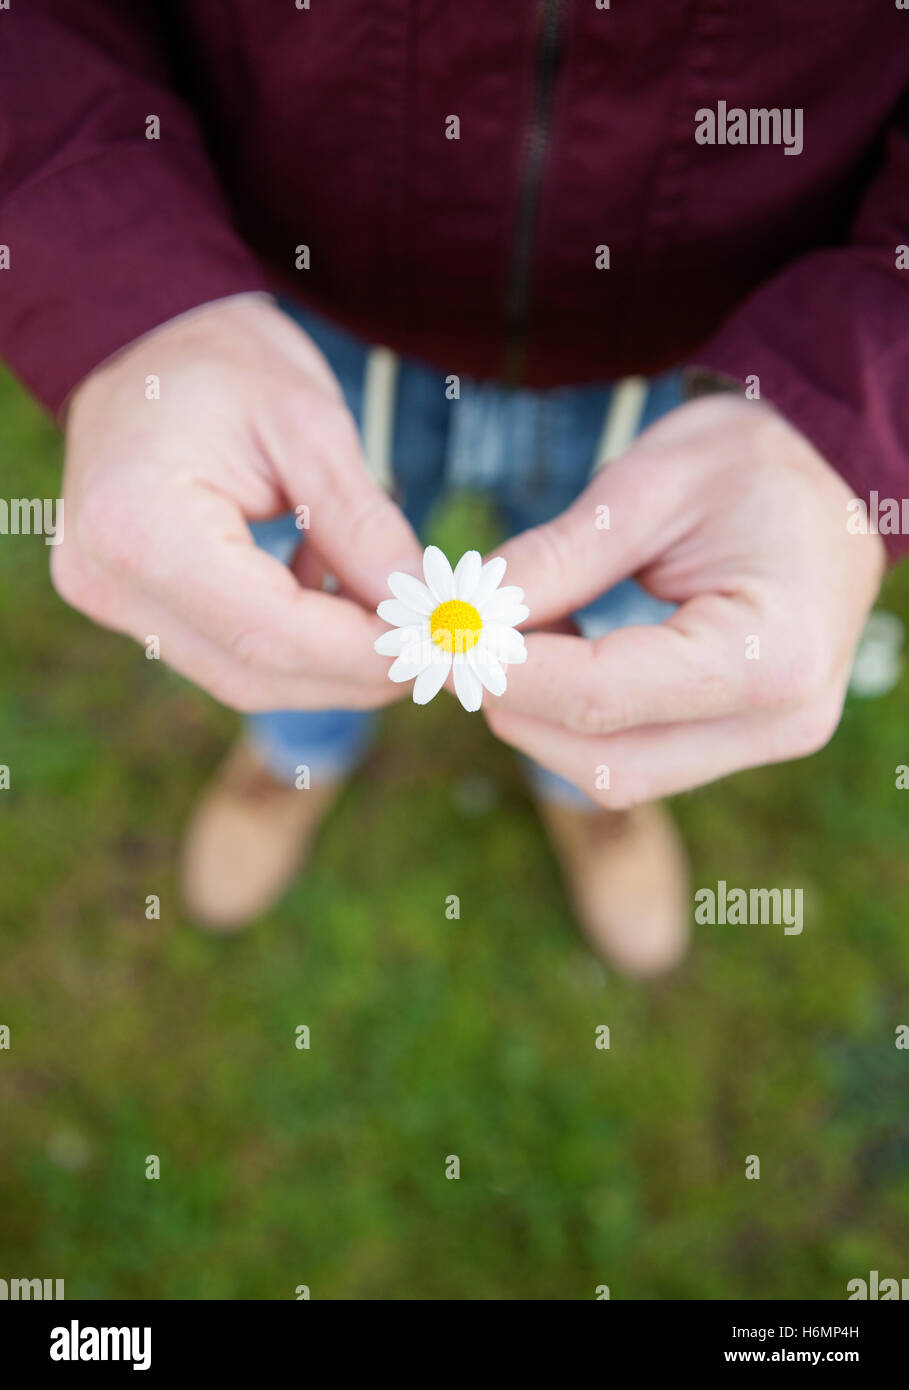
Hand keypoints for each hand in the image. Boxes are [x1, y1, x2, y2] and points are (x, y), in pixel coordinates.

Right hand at [53, 295, 422, 710]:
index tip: (437, 641)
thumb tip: (420, 608)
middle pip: (255, 672)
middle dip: (355, 670)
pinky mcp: (133, 609)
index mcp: (140, 527)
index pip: (268, 632)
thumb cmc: (224, 364)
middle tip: (432, 639)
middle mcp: (110, 581)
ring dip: (331, 663)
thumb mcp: (309, 422)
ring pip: (244, 678)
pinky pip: (227, 655)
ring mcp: (113, 601)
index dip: (362, 652)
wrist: (143, 346)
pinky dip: (297, 644)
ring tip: (391, 608)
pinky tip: (330, 586)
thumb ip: (362, 523)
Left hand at [485, 395, 885, 805]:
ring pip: (619, 776)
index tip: (435, 639)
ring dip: (543, 723)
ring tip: (504, 645)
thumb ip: (556, 558)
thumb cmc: (752, 463)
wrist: (834, 480)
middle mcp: (781, 720)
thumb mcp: (650, 483)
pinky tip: (551, 660)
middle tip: (455, 646)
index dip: (504, 672)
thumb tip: (461, 616)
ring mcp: (769, 740)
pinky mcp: (747, 741)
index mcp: (771, 652)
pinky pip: (642, 760)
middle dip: (516, 707)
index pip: (602, 696)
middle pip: (606, 761)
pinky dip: (579, 724)